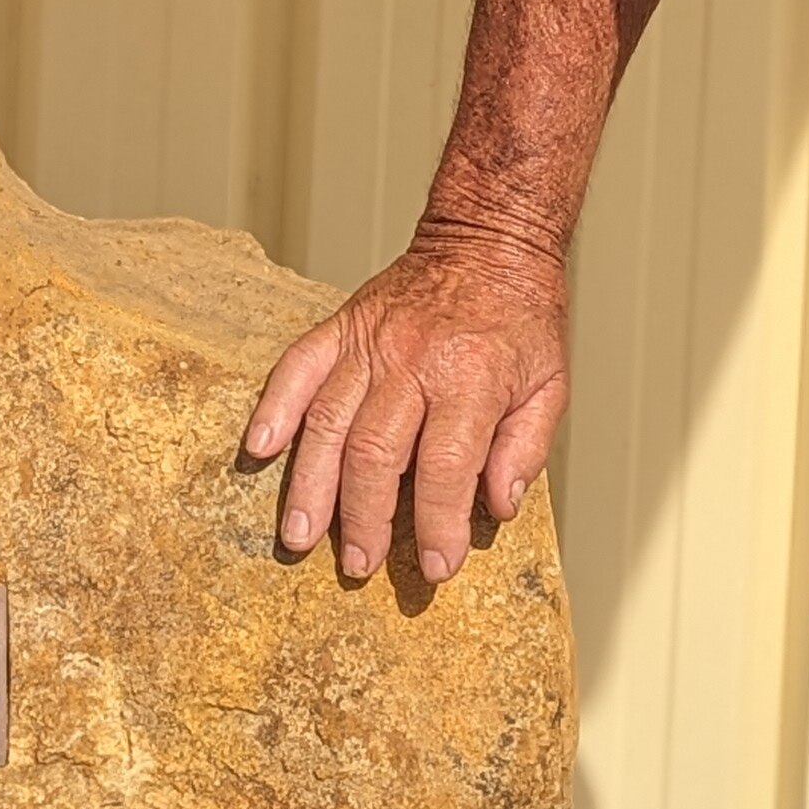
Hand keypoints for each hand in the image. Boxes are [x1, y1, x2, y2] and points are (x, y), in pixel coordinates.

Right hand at [242, 222, 569, 587]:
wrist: (487, 241)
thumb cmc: (519, 319)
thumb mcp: (549, 384)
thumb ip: (524, 448)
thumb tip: (498, 507)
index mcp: (472, 376)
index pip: (448, 465)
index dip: (439, 524)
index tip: (438, 567)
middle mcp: (414, 360)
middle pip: (376, 451)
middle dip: (365, 518)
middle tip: (359, 564)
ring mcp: (370, 342)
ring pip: (329, 421)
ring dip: (312, 485)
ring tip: (300, 537)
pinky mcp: (341, 327)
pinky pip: (297, 367)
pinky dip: (274, 408)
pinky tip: (259, 450)